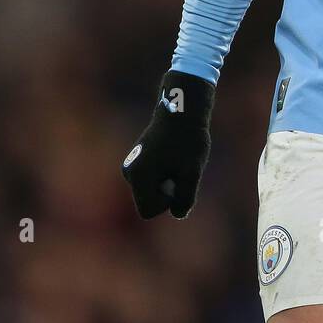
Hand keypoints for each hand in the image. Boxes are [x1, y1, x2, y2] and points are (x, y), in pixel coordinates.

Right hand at [122, 70, 215, 218]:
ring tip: (178, 160)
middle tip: (180, 168)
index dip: (167, 202)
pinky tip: (175, 156)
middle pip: (149, 201)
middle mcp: (129, 172)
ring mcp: (132, 165)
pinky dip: (165, 173)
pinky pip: (152, 178)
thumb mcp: (192, 171)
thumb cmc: (189, 140)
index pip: (148, 211)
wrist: (182, 108)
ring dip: (167, 181)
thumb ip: (185, 198)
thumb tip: (178, 214)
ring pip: (151, 189)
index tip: (179, 181)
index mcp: (138, 176)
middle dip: (167, 191)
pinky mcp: (138, 159)